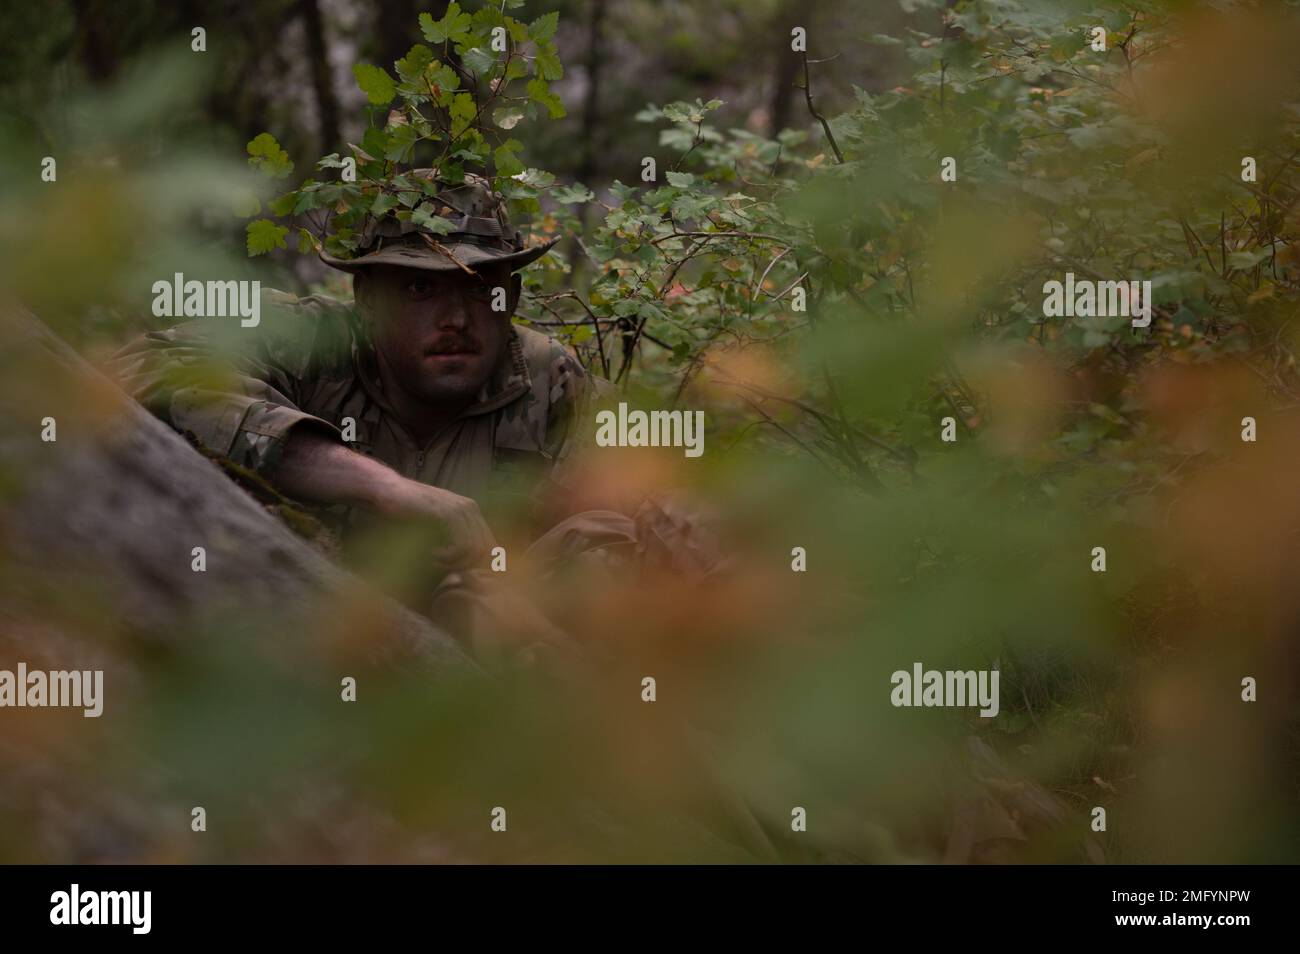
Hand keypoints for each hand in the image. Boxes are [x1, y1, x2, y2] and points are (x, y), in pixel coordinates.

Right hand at [369, 472, 496, 566]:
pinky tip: (431, 554)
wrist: (387, 492)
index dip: (477, 565)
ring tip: (435, 561)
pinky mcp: (448, 513)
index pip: (490, 546)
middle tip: (443, 568)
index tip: (455, 572)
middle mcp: (471, 508)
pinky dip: (447, 557)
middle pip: (486, 550)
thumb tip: (469, 569)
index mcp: (472, 512)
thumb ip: (453, 541)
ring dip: (455, 563)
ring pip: (475, 550)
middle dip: (466, 566)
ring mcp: (461, 509)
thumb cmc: (407, 514)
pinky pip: (461, 545)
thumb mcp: (435, 528)